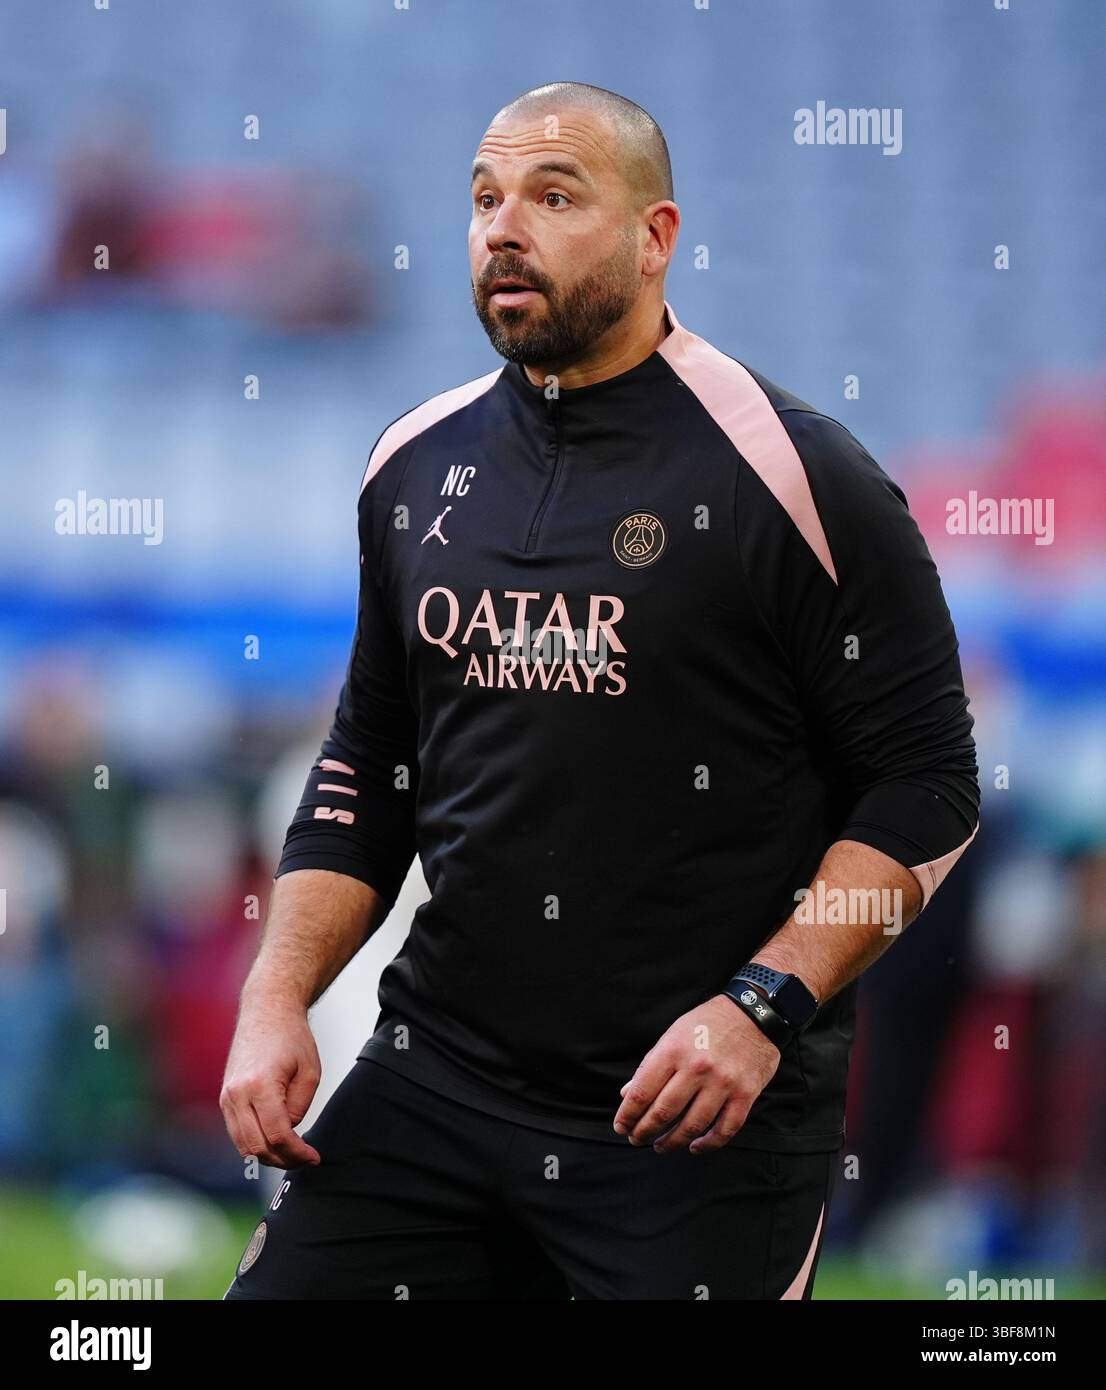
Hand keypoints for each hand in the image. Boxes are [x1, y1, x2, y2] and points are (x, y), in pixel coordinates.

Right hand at [220, 995, 322, 1168]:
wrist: (267, 1011)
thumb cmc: (292, 1038)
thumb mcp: (310, 1072)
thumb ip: (299, 1107)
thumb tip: (288, 1131)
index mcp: (260, 1085)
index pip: (278, 1136)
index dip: (297, 1153)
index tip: (314, 1157)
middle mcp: (237, 1094)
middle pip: (257, 1147)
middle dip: (284, 1160)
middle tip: (305, 1159)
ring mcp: (227, 1097)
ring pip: (243, 1145)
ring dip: (268, 1156)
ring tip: (291, 1154)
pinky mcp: (225, 1097)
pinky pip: (237, 1132)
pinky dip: (255, 1143)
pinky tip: (275, 1142)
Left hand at [612, 994, 781, 1153]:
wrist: (754, 1014)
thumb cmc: (707, 1023)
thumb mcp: (673, 1034)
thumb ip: (651, 1065)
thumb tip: (627, 1094)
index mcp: (674, 1050)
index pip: (642, 1092)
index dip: (628, 1115)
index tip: (621, 1126)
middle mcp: (697, 1068)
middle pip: (664, 1112)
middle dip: (645, 1131)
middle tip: (637, 1139)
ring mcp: (723, 1083)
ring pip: (692, 1125)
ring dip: (672, 1142)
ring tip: (661, 1146)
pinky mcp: (745, 1094)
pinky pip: (725, 1129)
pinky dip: (708, 1144)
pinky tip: (695, 1146)